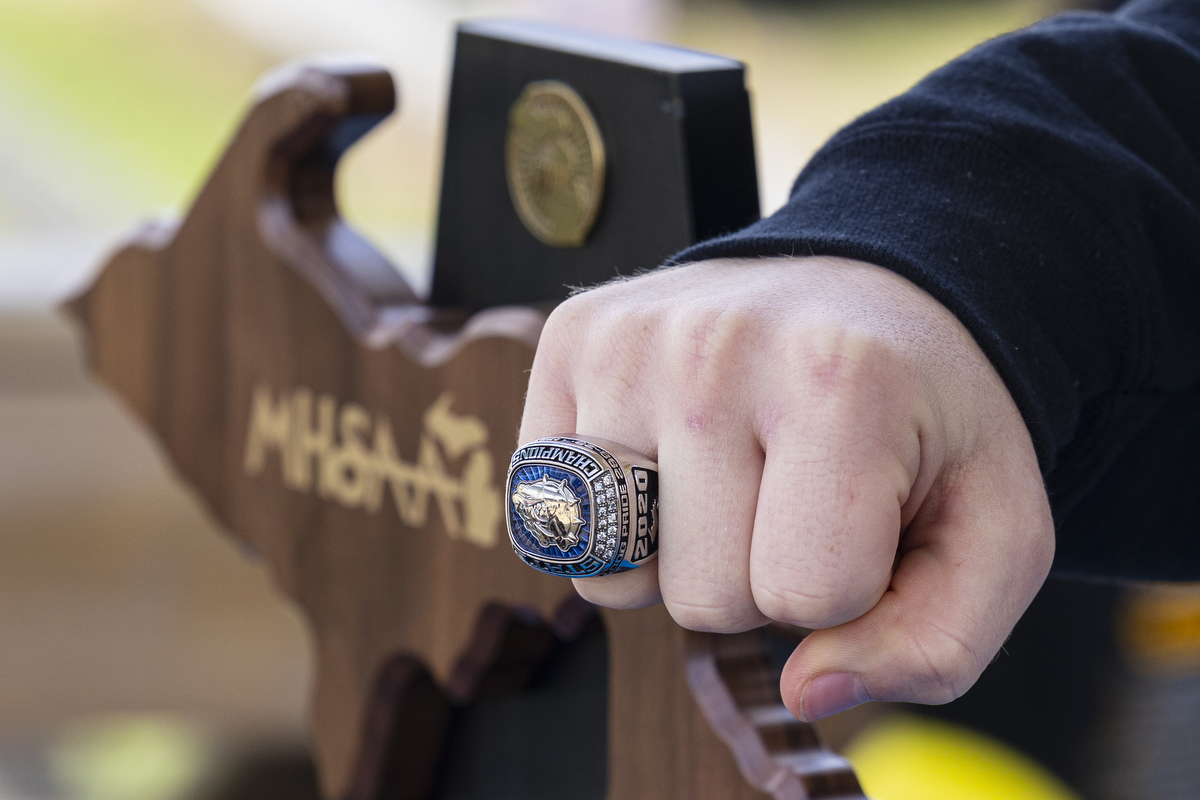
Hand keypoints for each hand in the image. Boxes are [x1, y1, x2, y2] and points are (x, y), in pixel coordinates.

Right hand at [519, 256, 1053, 720]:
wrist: (862, 286)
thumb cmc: (925, 413)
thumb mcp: (994, 530)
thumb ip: (936, 642)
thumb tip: (804, 690)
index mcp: (842, 381)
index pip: (806, 596)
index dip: (846, 587)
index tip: (859, 515)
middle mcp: (716, 347)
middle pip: (705, 598)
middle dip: (757, 575)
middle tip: (791, 490)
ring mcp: (627, 342)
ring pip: (616, 572)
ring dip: (678, 551)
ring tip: (730, 470)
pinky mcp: (569, 341)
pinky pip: (546, 517)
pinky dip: (612, 520)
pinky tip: (666, 458)